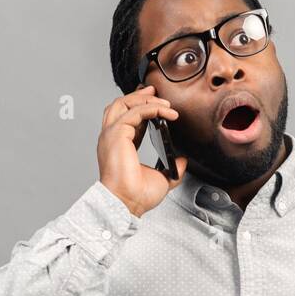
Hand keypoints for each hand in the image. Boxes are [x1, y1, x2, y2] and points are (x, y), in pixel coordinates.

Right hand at [97, 83, 188, 217]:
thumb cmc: (137, 195)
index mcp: (119, 145)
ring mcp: (112, 134)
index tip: (157, 103)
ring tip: (165, 104)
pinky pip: (135, 111)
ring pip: (124, 103)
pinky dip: (152, 108)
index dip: (141, 107)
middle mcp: (112, 137)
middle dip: (139, 95)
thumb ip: (172, 168)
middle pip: (121, 105)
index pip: (127, 118)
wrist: (127, 203)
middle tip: (156, 92)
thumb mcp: (162, 178)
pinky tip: (166, 112)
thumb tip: (182, 161)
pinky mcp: (117, 134)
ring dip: (146, 99)